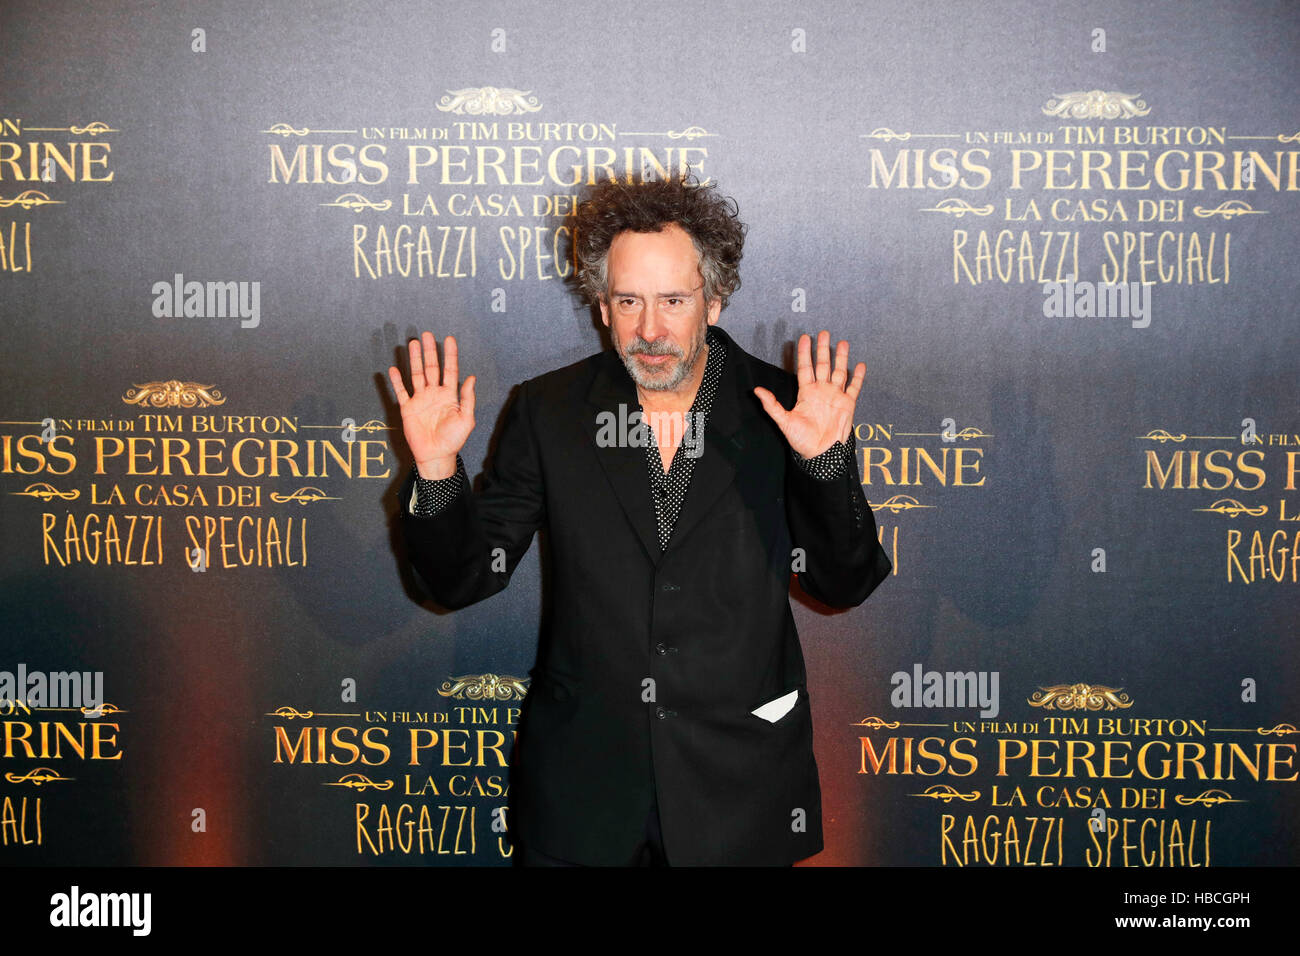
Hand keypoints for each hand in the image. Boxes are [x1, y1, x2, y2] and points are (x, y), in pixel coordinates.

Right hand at [387, 333, 475, 478]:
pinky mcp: (408, 409)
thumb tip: (471, 378)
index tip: (449, 339)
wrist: (436, 456)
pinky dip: (397, 381)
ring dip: (415, 360)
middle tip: (427, 335)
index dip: (450, 355)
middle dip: (430, 351)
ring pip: (416, 375)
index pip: (450, 370)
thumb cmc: (454, 440)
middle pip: (431, 368)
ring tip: (413, 344)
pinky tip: (394, 369)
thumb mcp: (467, 419)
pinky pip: (401, 392)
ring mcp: (420, 400)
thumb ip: (468, 398)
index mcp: (449, 395)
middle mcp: (434, 394)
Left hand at [753, 330, 864, 457]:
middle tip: (824, 333)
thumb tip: (756, 390)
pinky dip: (858, 377)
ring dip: (841, 358)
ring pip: (839, 372)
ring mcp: (835, 395)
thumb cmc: (802, 440)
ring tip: (843, 343)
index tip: (804, 338)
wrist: (821, 453)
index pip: (805, 368)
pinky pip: (854, 387)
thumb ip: (772, 405)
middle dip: (823, 349)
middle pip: (823, 365)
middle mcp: (821, 391)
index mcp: (806, 393)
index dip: (804, 353)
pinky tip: (860, 365)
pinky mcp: (848, 403)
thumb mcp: (784, 421)